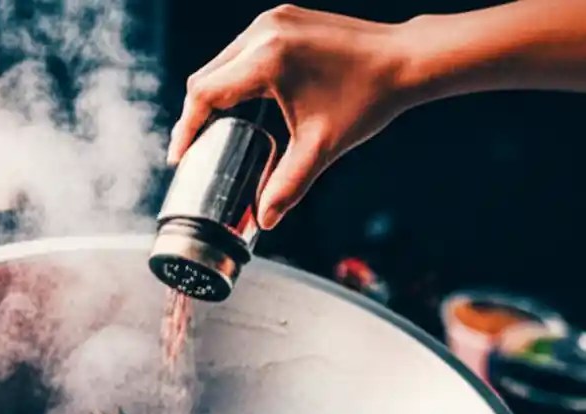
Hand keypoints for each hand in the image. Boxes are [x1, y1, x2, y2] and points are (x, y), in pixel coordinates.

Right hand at [168, 5, 417, 228]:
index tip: (180, 156)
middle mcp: (263, 31)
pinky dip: (235, 75)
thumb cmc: (367, 100)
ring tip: (214, 128)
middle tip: (194, 147)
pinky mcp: (284, 17)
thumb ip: (288, 185)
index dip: (186, 128)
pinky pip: (244, 48)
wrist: (405, 60)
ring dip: (215, 93)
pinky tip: (241, 100)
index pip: (205, 93)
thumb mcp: (322, 147)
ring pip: (223, 60)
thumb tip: (265, 220)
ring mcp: (273, 19)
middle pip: (207, 75)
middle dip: (196, 113)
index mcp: (267, 58)